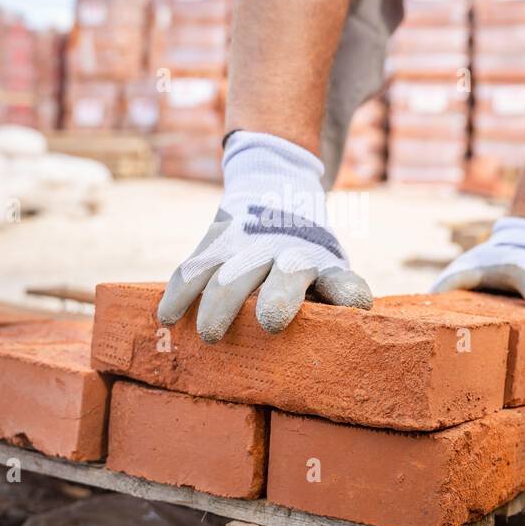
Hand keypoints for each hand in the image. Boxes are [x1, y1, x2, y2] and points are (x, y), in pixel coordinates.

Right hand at [158, 131, 371, 341]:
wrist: (277, 190)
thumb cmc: (306, 257)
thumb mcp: (327, 270)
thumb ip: (330, 300)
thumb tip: (342, 335)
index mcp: (322, 266)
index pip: (340, 283)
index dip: (348, 293)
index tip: (357, 305)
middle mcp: (288, 254)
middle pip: (286, 276)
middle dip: (279, 298)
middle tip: (271, 323)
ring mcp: (249, 247)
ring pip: (232, 274)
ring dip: (220, 303)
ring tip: (209, 335)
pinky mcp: (216, 243)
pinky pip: (194, 268)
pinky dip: (180, 292)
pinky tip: (167, 317)